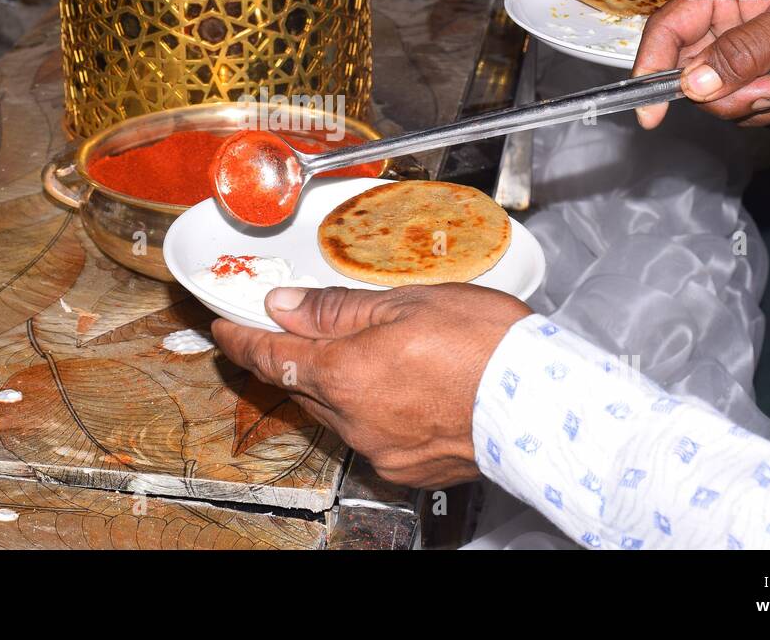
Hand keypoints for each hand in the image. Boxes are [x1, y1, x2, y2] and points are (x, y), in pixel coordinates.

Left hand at [212, 284, 532, 488]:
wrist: (545, 406)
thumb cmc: (487, 347)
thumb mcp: (406, 302)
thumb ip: (337, 308)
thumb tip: (284, 305)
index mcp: (344, 371)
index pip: (270, 356)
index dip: (241, 340)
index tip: (224, 329)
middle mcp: (352, 418)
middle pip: (299, 384)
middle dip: (290, 356)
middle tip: (288, 330)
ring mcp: (377, 449)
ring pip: (333, 410)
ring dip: (335, 383)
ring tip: (368, 354)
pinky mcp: (404, 467)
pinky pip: (367, 434)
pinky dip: (369, 409)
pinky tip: (398, 388)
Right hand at [632, 0, 769, 127]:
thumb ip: (743, 54)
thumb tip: (693, 84)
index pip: (669, 27)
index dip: (651, 66)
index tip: (649, 109)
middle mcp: (727, 21)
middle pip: (687, 72)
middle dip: (726, 92)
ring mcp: (741, 54)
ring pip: (713, 97)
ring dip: (754, 101)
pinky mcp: (756, 81)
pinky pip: (739, 110)